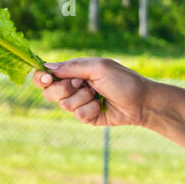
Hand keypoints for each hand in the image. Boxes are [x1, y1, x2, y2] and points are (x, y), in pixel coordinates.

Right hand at [34, 57, 152, 127]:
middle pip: (49, 92)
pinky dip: (91, 110)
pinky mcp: (86, 116)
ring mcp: (79, 102)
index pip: (46, 75)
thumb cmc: (123, 80)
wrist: (142, 102)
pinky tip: (102, 106)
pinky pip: (78, 115)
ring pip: (64, 104)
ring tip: (97, 95)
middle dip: (65, 89)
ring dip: (83, 99)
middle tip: (82, 84)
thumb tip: (46, 67)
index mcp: (73, 72)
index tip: (48, 79)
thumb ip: (71, 67)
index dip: (41, 78)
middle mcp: (72, 87)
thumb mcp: (98, 68)